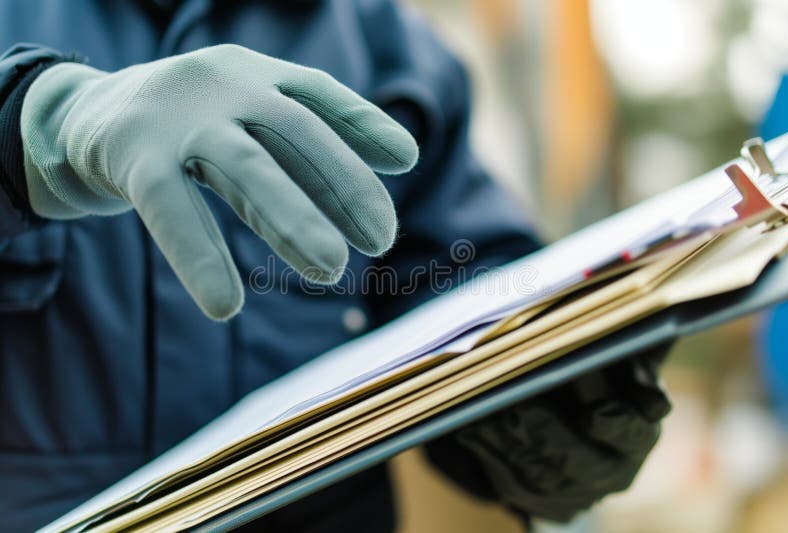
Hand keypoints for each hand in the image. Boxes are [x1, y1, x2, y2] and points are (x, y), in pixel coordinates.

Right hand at [20, 44, 417, 319]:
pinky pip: (173, 211)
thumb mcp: (244, 131)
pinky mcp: (134, 156)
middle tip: (381, 240)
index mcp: (254, 76)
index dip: (364, 124)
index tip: (406, 159)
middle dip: (344, 184)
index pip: (319, 95)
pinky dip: (200, 258)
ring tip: (329, 269)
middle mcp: (223, 86)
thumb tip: (371, 199)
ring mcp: (178, 118)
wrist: (83, 118)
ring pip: (247, 168)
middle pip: (298, 131)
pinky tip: (225, 306)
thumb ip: (300, 157)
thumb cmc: (186, 130)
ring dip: (293, 218)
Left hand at [431, 346, 671, 522]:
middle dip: (543, 430)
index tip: (596, 412)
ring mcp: (575, 495)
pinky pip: (510, 484)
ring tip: (481, 411)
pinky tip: (468, 427)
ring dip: (506, 442)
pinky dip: (487, 454)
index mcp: (639, 436)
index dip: (616, 426)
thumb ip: (619, 364)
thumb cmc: (595, 377)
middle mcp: (612, 474)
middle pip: (577, 460)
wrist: (576, 417)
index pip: (634, 434)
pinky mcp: (540, 503)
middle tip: (515, 402)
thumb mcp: (613, 361)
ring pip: (537, 476)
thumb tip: (611, 362)